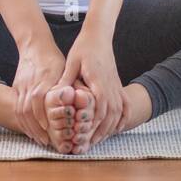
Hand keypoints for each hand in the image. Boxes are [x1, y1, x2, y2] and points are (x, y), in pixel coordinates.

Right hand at [11, 39, 66, 147]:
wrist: (34, 44)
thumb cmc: (53, 58)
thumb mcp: (64, 68)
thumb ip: (69, 84)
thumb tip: (81, 101)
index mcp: (43, 79)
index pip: (39, 101)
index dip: (43, 117)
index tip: (50, 132)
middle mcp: (30, 84)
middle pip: (27, 110)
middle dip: (35, 128)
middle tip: (45, 141)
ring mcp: (21, 86)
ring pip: (20, 110)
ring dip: (28, 127)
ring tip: (38, 139)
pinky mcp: (17, 87)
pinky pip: (17, 106)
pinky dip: (23, 120)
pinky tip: (30, 129)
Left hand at [60, 29, 128, 147]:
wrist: (99, 35)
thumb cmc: (83, 48)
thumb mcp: (72, 62)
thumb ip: (66, 79)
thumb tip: (55, 94)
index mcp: (98, 79)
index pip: (100, 106)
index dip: (93, 122)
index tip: (84, 135)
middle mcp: (110, 84)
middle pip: (110, 114)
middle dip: (100, 131)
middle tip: (88, 144)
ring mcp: (116, 85)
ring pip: (118, 112)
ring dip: (110, 127)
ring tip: (99, 140)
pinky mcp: (118, 85)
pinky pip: (125, 105)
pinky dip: (123, 118)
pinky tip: (117, 128)